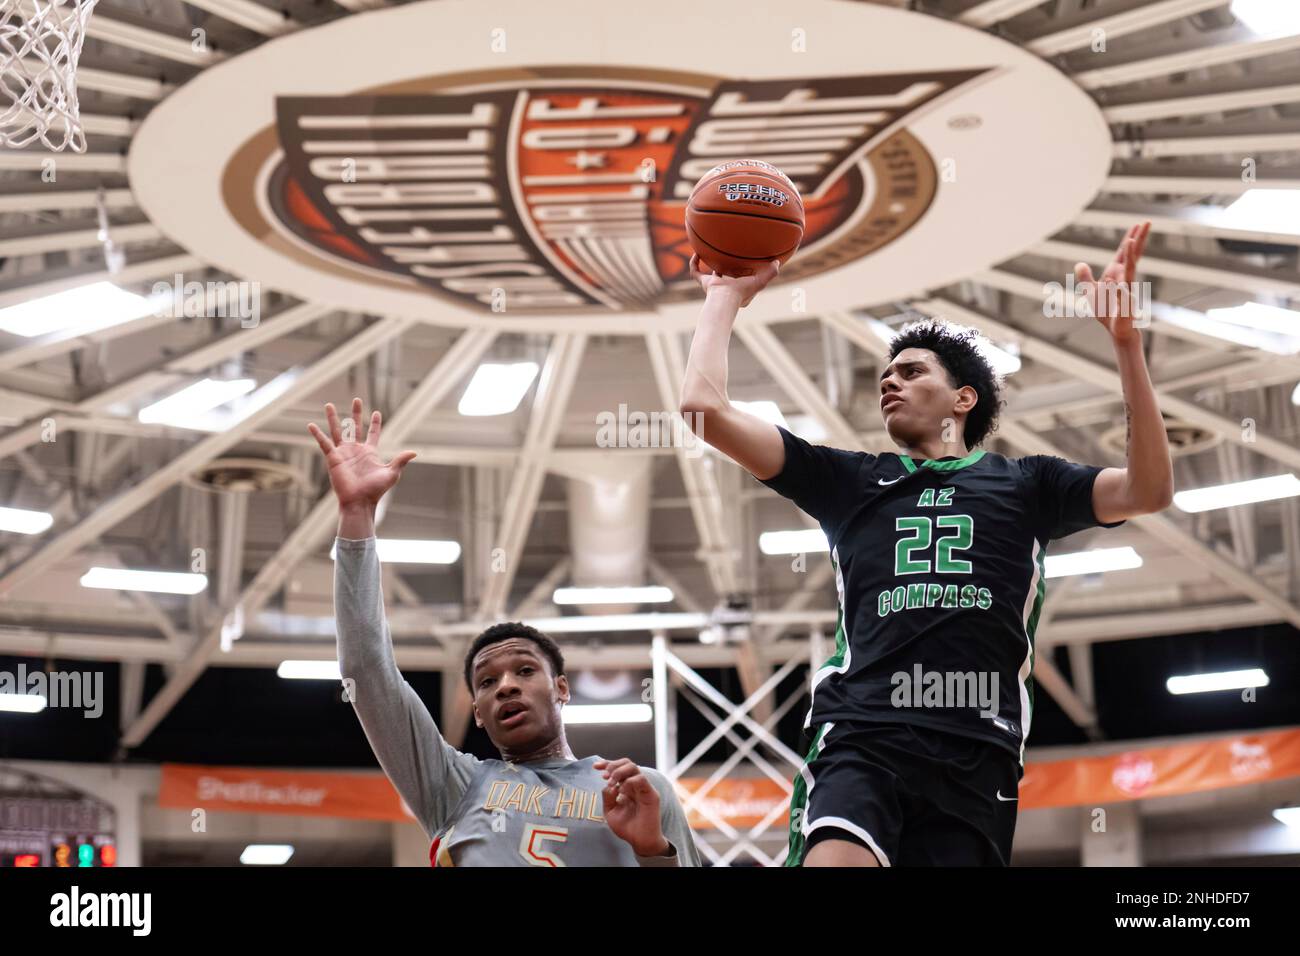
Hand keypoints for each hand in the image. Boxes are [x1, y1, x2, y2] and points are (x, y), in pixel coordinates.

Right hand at [307, 397, 416, 510]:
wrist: (360, 501)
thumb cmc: (376, 490)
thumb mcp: (392, 473)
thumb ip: (400, 461)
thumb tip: (414, 452)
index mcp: (369, 452)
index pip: (372, 433)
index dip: (375, 423)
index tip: (376, 412)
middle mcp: (355, 450)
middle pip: (355, 427)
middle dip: (356, 413)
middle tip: (356, 399)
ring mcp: (343, 453)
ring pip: (337, 431)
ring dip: (333, 418)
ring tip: (329, 404)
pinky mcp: (333, 458)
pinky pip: (324, 443)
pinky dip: (317, 434)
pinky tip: (310, 425)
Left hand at [595, 758, 670, 857]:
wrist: (639, 841)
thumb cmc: (627, 827)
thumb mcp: (610, 811)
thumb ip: (607, 796)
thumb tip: (608, 784)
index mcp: (626, 787)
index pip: (618, 768)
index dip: (607, 763)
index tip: (595, 767)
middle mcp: (635, 785)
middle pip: (627, 763)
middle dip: (613, 765)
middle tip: (605, 776)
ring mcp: (644, 788)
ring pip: (634, 767)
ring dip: (619, 772)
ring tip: (611, 783)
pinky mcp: (651, 794)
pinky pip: (641, 780)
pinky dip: (629, 782)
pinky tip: (622, 791)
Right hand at [690, 254, 779, 307]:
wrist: (724, 298)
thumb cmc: (742, 292)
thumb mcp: (760, 281)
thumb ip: (771, 273)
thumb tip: (777, 262)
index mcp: (738, 290)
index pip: (741, 281)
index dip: (744, 273)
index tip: (747, 265)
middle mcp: (725, 288)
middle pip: (725, 277)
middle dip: (727, 269)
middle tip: (729, 258)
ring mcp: (714, 286)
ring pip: (709, 275)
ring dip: (710, 266)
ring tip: (709, 254)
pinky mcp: (704, 283)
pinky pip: (696, 273)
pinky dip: (694, 264)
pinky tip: (697, 253)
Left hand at [1074, 221, 1150, 344]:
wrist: (1117, 330)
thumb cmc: (1107, 311)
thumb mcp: (1091, 293)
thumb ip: (1086, 278)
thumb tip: (1079, 264)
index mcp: (1117, 274)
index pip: (1124, 253)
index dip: (1130, 238)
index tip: (1138, 224)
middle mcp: (1124, 279)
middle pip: (1133, 256)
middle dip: (1139, 239)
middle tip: (1147, 222)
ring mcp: (1127, 290)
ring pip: (1129, 270)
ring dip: (1129, 256)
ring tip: (1130, 241)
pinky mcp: (1126, 304)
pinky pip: (1122, 295)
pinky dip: (1119, 289)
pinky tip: (1118, 283)